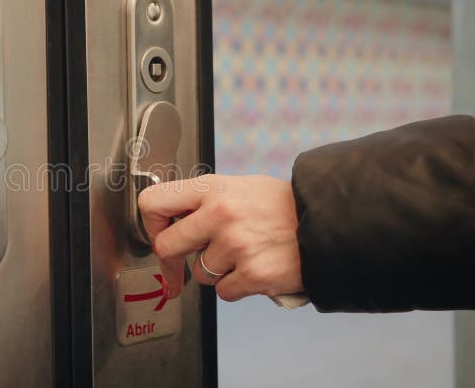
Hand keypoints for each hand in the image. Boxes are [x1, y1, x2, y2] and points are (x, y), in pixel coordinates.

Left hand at [137, 174, 302, 301]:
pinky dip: (238, 287)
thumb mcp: (239, 187)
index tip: (160, 236)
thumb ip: (204, 201)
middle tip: (179, 269)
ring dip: (216, 272)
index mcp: (212, 188)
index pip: (153, 203)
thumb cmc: (283, 207)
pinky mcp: (253, 273)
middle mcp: (219, 214)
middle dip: (172, 262)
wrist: (329, 222)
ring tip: (243, 255)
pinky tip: (255, 269)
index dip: (151, 225)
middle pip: (167, 246)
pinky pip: (224, 292)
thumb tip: (171, 221)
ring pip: (200, 274)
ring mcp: (236, 245)